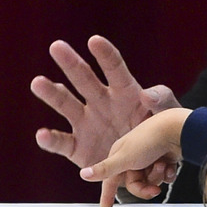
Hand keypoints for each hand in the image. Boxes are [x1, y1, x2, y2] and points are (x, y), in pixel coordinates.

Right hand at [30, 35, 180, 170]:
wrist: (147, 166)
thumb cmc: (158, 133)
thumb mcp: (168, 116)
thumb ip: (163, 102)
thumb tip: (147, 94)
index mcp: (125, 93)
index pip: (116, 70)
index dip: (106, 55)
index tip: (94, 40)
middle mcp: (101, 103)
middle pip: (84, 80)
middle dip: (71, 63)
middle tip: (56, 46)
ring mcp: (87, 124)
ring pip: (66, 105)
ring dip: (52, 93)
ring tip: (38, 82)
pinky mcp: (77, 147)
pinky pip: (61, 142)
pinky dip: (50, 140)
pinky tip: (42, 134)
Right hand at [82, 108, 192, 206]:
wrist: (179, 129)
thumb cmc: (150, 138)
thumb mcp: (124, 158)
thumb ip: (105, 169)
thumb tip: (83, 174)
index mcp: (120, 154)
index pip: (110, 179)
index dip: (107, 194)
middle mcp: (134, 155)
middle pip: (134, 183)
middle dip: (144, 186)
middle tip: (153, 187)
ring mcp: (151, 156)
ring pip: (150, 180)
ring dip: (157, 176)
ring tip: (161, 164)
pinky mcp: (165, 157)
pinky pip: (164, 176)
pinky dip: (168, 173)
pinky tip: (170, 165)